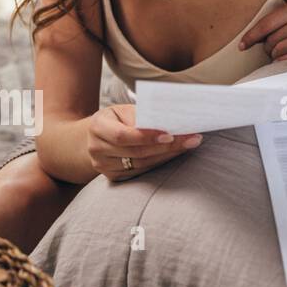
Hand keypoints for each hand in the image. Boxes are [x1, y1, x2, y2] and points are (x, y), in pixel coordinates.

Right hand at [87, 104, 201, 181]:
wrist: (97, 137)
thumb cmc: (116, 119)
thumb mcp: (123, 111)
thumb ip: (140, 116)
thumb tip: (169, 122)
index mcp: (97, 127)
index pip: (123, 135)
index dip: (147, 137)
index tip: (170, 135)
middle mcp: (96, 149)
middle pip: (136, 152)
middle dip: (166, 146)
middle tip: (190, 139)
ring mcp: (103, 166)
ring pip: (141, 164)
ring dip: (167, 155)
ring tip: (187, 145)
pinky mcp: (113, 176)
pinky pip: (141, 171)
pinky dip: (159, 162)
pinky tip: (173, 154)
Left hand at [239, 0, 286, 61]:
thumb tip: (270, 30)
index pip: (268, 22)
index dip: (252, 36)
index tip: (242, 45)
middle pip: (274, 38)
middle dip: (266, 47)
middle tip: (266, 50)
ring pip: (285, 49)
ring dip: (276, 56)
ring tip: (275, 56)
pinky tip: (283, 61)